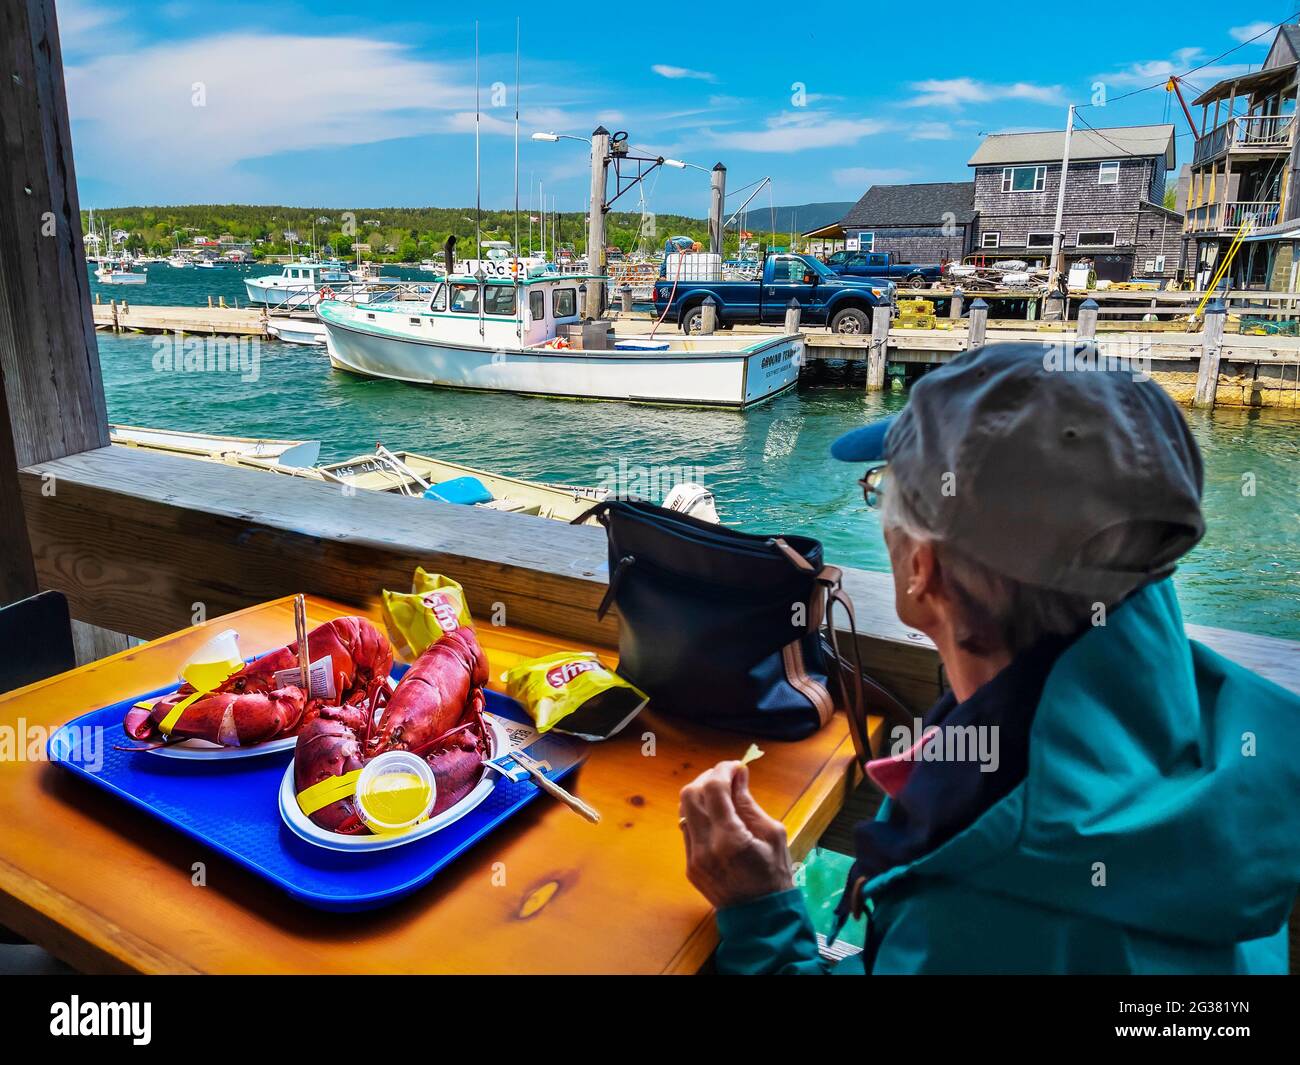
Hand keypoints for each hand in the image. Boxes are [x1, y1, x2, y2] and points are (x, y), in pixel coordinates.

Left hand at [679, 761, 793, 908]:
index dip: (723, 770)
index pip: (713, 789)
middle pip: (690, 795)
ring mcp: (693, 858)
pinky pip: (688, 829)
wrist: (762, 917)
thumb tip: (738, 775)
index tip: (736, 767)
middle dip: (708, 778)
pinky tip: (717, 817)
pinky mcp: (689, 866)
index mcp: (730, 839)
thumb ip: (749, 803)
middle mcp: (705, 847)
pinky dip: (700, 815)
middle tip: (727, 778)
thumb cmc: (775, 875)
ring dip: (701, 795)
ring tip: (722, 795)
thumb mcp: (773, 834)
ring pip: (685, 810)